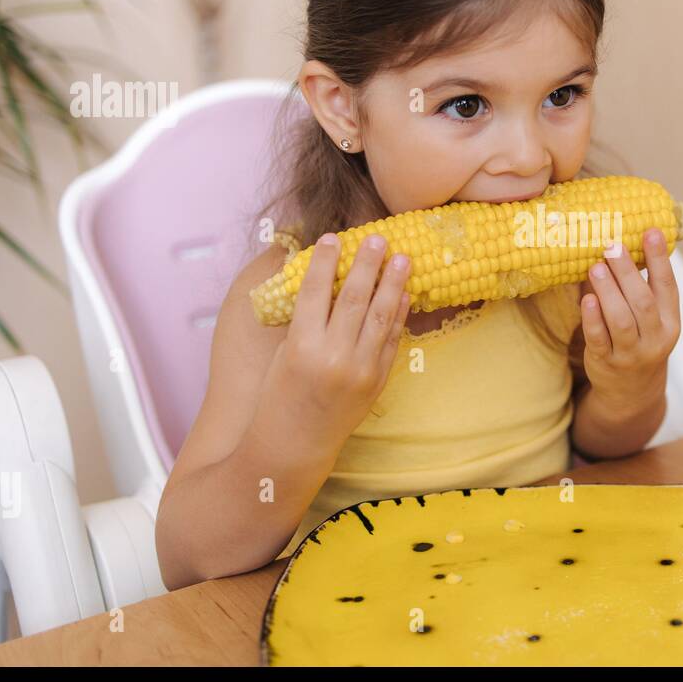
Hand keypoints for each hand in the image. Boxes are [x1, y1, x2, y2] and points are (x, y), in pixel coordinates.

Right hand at [255, 232, 410, 455]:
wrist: (294, 444)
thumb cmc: (278, 396)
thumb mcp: (282, 354)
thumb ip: (305, 321)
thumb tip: (325, 282)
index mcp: (300, 346)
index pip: (315, 292)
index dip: (324, 262)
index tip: (332, 237)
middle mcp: (332, 357)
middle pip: (353, 299)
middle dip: (366, 265)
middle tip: (377, 238)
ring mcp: (359, 370)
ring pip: (379, 317)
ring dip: (392, 284)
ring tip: (401, 257)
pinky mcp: (376, 381)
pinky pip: (391, 341)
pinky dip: (398, 315)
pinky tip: (404, 293)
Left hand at [580, 228, 679, 402]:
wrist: (632, 391)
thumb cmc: (640, 341)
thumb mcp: (651, 320)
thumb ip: (641, 288)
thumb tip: (619, 244)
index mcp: (670, 321)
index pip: (667, 286)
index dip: (659, 258)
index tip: (651, 231)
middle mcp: (655, 338)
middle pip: (642, 302)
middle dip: (627, 272)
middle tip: (612, 246)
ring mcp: (631, 353)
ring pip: (622, 320)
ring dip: (608, 291)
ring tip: (596, 267)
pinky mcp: (607, 362)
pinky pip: (599, 339)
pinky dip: (593, 318)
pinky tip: (587, 298)